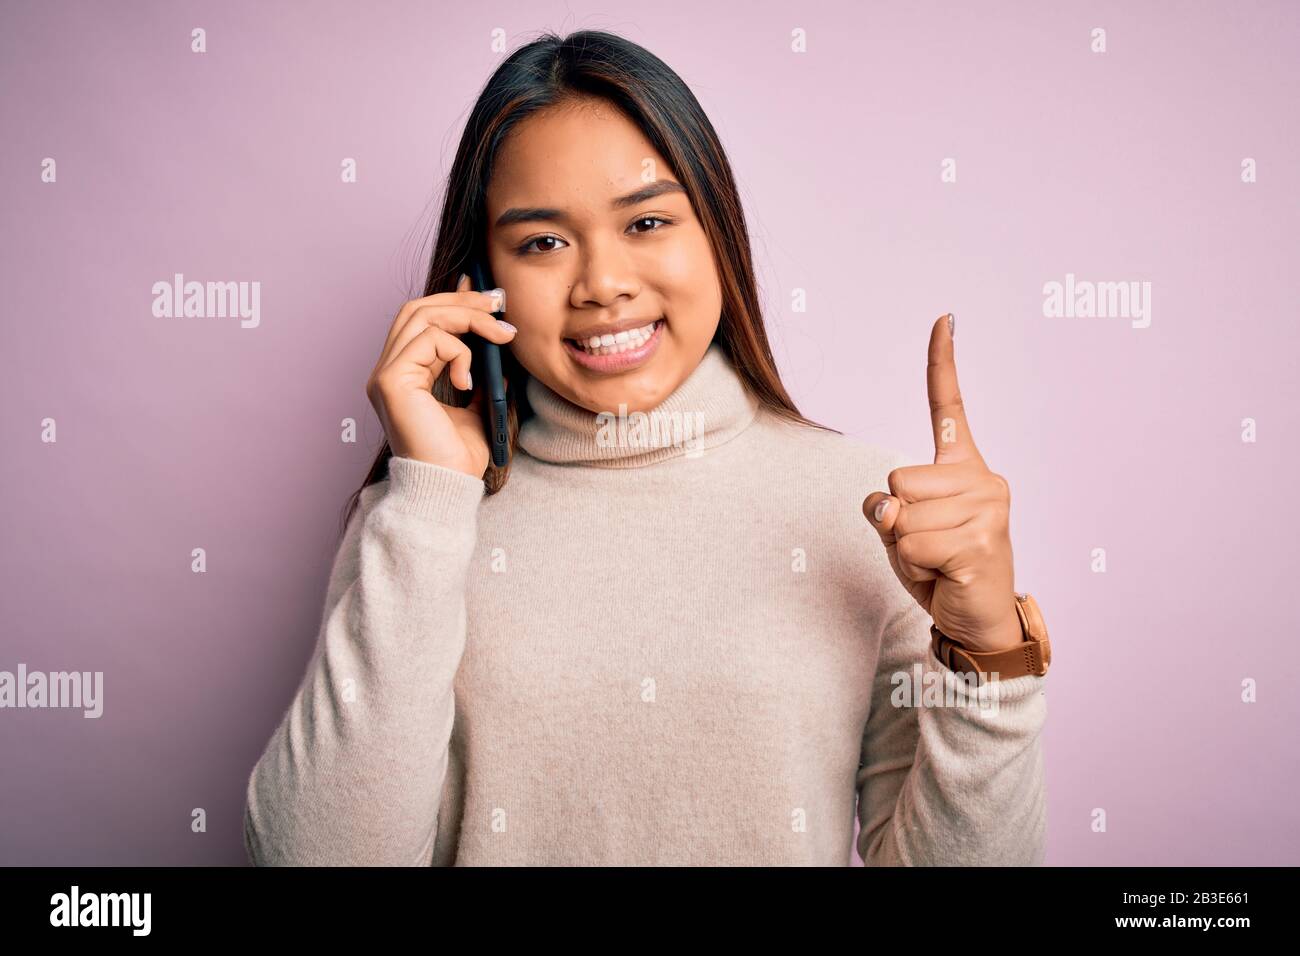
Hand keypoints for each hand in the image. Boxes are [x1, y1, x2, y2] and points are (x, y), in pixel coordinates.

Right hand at [365, 273, 514, 478]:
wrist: (449, 486)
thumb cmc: (458, 456)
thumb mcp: (476, 406)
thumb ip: (478, 374)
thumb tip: (496, 343)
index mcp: (405, 375)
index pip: (422, 320)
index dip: (455, 300)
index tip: (491, 298)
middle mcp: (388, 370)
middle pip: (418, 308)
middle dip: (462, 299)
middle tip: (499, 302)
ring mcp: (385, 374)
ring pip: (423, 315)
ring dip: (468, 318)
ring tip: (501, 335)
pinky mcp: (391, 380)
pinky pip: (430, 340)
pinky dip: (459, 353)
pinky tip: (467, 383)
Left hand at [862, 314, 1022, 652]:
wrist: (976, 620)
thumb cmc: (938, 570)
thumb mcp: (900, 534)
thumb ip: (887, 511)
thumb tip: (889, 504)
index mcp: (963, 469)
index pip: (947, 408)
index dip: (942, 363)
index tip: (943, 318)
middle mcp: (982, 479)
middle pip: (897, 479)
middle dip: (898, 522)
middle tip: (929, 546)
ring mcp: (988, 507)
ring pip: (903, 516)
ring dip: (907, 548)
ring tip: (938, 561)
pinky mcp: (983, 538)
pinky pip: (913, 544)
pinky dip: (915, 566)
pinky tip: (945, 574)